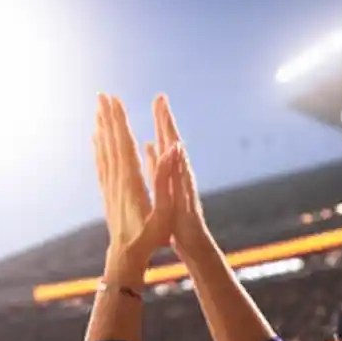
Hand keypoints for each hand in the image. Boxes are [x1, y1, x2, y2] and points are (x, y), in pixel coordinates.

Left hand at [94, 94, 177, 283]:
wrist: (126, 258)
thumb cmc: (151, 238)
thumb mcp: (166, 210)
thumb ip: (167, 179)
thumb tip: (174, 149)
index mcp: (131, 181)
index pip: (123, 143)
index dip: (118, 120)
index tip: (113, 100)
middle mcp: (116, 181)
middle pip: (111, 143)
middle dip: (107, 117)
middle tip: (102, 94)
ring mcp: (110, 188)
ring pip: (103, 152)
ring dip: (101, 130)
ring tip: (97, 111)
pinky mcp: (108, 196)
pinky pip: (102, 166)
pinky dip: (99, 149)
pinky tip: (96, 141)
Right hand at [144, 95, 211, 258]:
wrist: (194, 243)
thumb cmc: (184, 225)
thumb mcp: (179, 199)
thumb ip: (176, 174)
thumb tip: (176, 147)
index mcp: (180, 173)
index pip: (172, 140)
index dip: (165, 120)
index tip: (160, 99)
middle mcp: (179, 172)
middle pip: (170, 138)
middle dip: (164, 118)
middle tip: (159, 98)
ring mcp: (175, 178)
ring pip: (164, 148)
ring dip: (159, 129)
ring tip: (156, 113)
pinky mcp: (170, 187)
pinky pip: (158, 163)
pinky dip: (152, 151)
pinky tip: (147, 145)